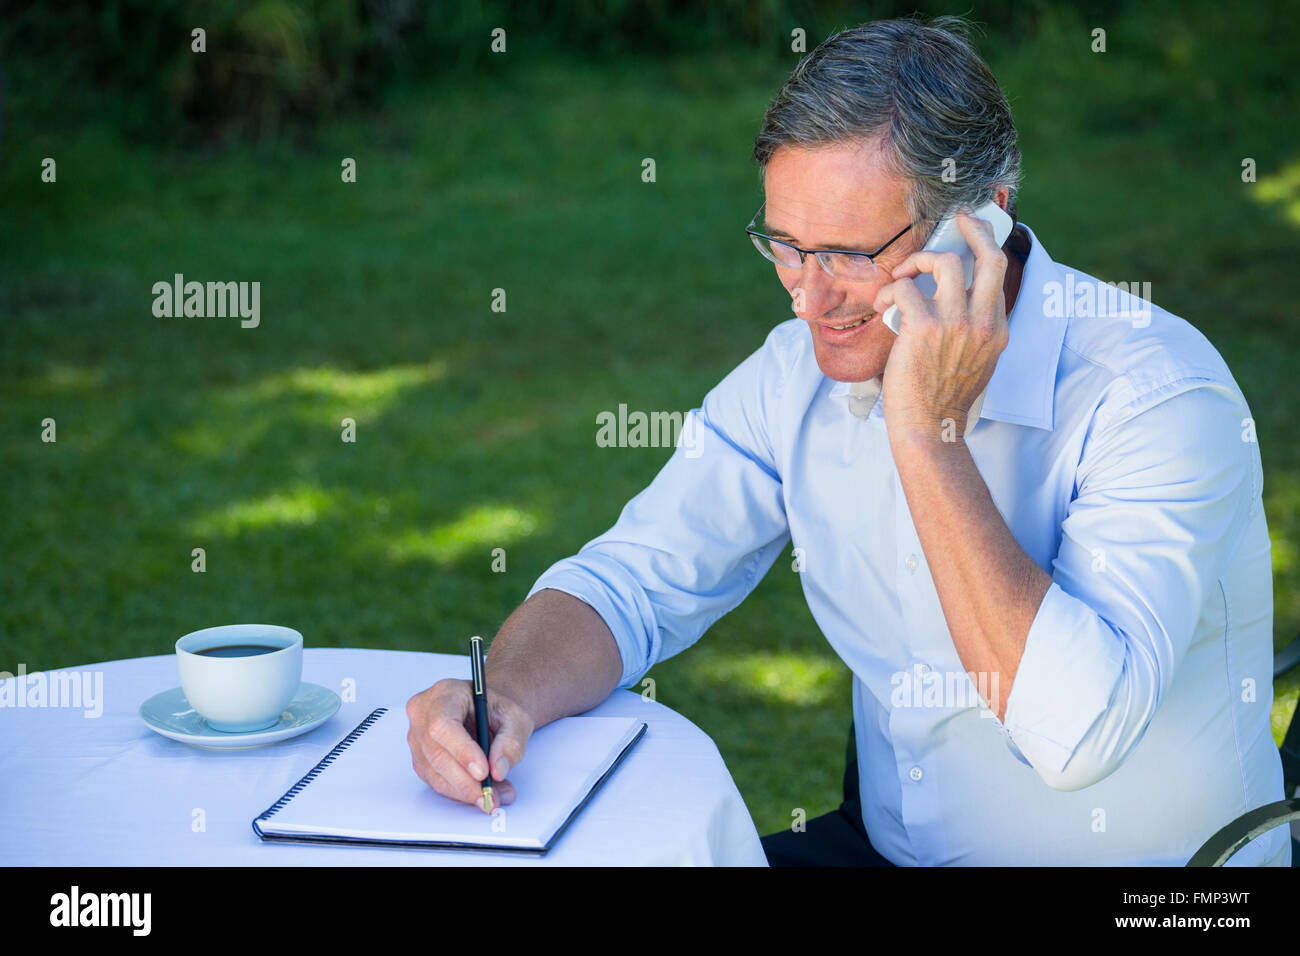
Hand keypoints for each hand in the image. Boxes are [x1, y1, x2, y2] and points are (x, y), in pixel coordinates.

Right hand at [405, 677, 533, 811]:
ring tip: (494, 796)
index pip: (443, 725)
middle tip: (491, 795)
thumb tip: (498, 769)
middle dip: (466, 781)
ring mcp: (417, 737)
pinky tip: (480, 793)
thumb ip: (510, 742)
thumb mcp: (515, 718)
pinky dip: (459, 792)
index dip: (462, 751)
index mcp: (444, 694)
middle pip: (436, 754)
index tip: (484, 772)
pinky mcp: (420, 758)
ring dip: (464, 791)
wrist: (489, 712)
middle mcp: (423, 714)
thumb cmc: (497, 709)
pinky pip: (435, 781)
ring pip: (435, 773)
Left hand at [872, 209, 1009, 441]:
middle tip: (956, 219)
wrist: (929, 427)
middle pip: (988, 257)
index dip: (984, 245)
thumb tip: (955, 301)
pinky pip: (906, 288)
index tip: (971, 231)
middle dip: (973, 229)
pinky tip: (883, 306)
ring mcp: (955, 323)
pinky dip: (890, 291)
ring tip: (903, 277)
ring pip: (944, 263)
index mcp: (997, 329)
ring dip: (917, 261)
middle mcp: (982, 322)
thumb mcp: (975, 361)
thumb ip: (972, 329)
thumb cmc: (942, 397)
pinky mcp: (924, 328)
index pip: (998, 273)